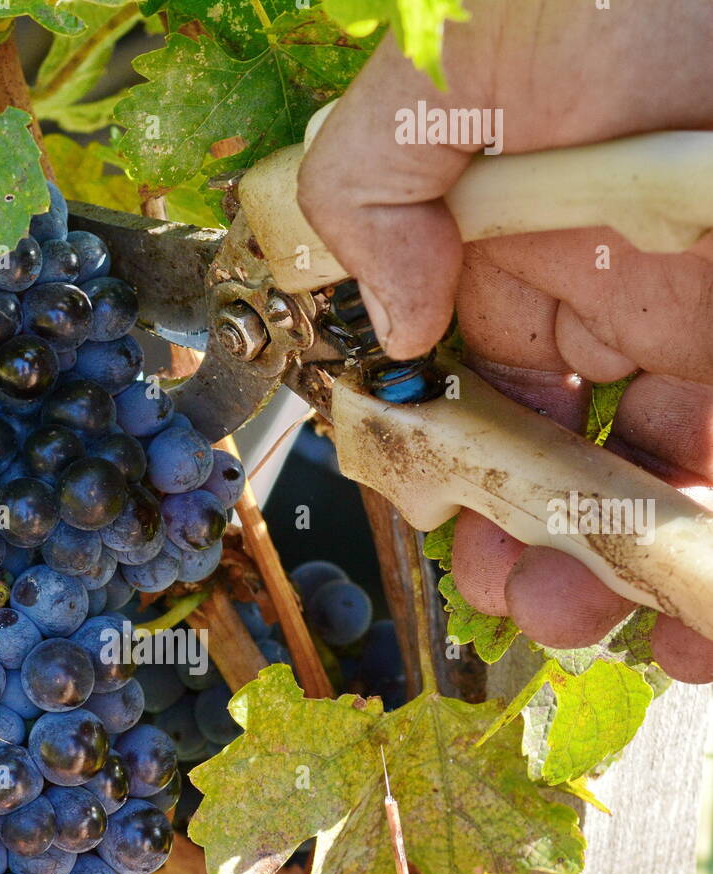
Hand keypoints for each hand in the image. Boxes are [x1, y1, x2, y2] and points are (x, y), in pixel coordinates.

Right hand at [298, 0, 712, 680]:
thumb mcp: (434, 72)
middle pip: (562, 460)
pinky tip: (705, 599)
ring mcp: (691, 310)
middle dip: (544, 550)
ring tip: (629, 625)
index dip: (455, 480)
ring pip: (657, 471)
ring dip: (634, 564)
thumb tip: (392, 326)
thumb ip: (371, 193)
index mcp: (499, 260)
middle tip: (541, 608)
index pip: (464, 401)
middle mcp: (596, 300)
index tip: (455, 532)